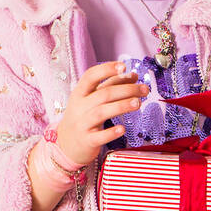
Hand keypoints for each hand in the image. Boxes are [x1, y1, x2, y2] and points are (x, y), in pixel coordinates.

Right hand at [28, 61, 146, 210]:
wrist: (66, 144)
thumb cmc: (84, 117)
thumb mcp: (92, 99)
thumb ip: (111, 86)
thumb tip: (133, 75)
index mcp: (80, 93)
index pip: (90, 76)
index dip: (106, 69)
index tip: (123, 66)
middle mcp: (79, 107)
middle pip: (103, 94)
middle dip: (126, 89)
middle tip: (144, 89)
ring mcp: (82, 124)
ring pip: (101, 112)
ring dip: (121, 106)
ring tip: (138, 103)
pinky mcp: (86, 141)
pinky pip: (99, 136)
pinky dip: (111, 132)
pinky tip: (123, 128)